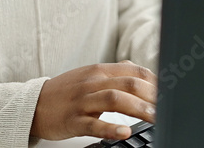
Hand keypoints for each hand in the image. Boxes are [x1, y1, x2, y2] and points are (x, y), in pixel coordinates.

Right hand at [30, 61, 156, 140]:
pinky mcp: (73, 120)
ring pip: (114, 100)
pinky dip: (110, 128)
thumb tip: (140, 70)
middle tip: (167, 107)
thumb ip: (114, 73)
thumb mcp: (90, 75)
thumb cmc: (66, 92)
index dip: (155, 80)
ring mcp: (82, 101)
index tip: (169, 92)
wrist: (34, 104)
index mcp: (99, 71)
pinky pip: (93, 124)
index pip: (134, 70)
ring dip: (138, 109)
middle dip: (152, 96)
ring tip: (154, 118)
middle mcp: (92, 83)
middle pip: (128, 84)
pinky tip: (124, 132)